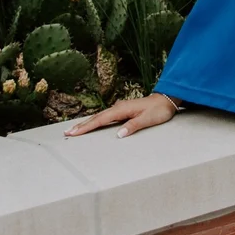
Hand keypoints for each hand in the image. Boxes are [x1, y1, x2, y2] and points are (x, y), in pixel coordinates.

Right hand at [63, 93, 177, 138]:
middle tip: (67, 133)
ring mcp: (120, 108)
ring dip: (87, 123)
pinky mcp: (123, 110)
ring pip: (99, 117)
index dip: (86, 127)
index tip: (74, 133)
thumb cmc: (158, 110)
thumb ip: (133, 126)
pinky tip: (92, 124)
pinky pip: (105, 116)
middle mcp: (118, 107)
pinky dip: (96, 121)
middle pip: (96, 118)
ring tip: (75, 130)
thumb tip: (119, 134)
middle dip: (81, 126)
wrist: (166, 100)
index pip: (100, 120)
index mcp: (121, 109)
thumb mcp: (147, 119)